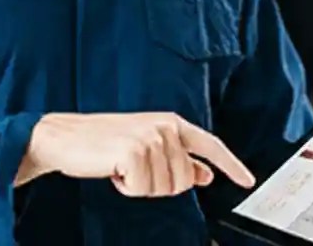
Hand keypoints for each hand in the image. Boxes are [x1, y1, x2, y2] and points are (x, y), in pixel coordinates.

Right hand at [18, 112, 255, 196]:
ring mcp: (151, 138)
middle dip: (158, 184)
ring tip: (121, 166)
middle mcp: (165, 127)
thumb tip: (205, 175)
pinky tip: (113, 170)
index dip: (232, 165)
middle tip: (132, 169)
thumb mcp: (147, 147)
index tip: (248, 180)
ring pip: (165, 188)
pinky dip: (126, 188)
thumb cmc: (103, 143)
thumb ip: (179, 159)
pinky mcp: (134, 152)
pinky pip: (142, 190)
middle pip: (184, 181)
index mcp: (171, 123)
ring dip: (140, 186)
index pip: (210, 145)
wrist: (64, 137)